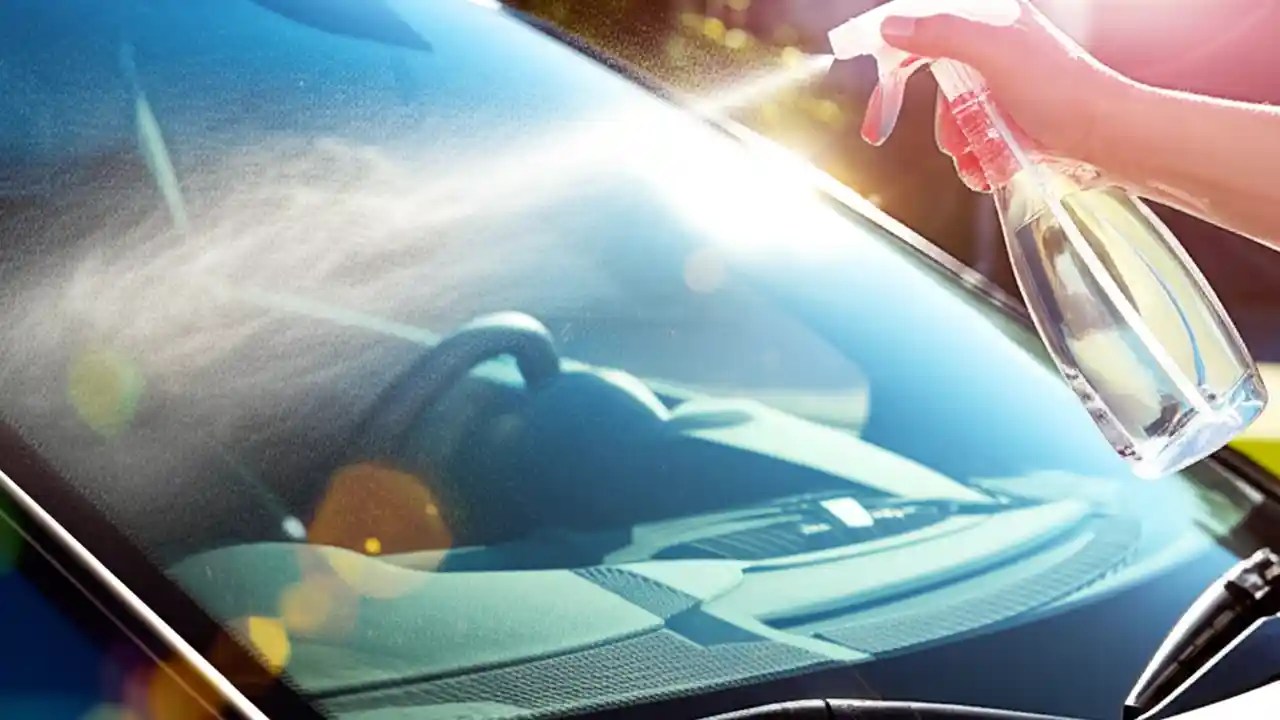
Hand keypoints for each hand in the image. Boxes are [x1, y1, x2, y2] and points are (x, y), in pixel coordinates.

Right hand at [879, 1, 1131, 190]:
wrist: (1113, 138)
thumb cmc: (1064, 90)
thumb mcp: (995, 52)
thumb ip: (941, 33)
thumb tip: (892, 26)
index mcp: (992, 21)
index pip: (926, 30)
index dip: (894, 62)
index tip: (882, 98)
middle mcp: (999, 51)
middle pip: (940, 86)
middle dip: (946, 122)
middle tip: (952, 145)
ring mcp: (1008, 89)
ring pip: (958, 121)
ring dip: (964, 147)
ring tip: (984, 159)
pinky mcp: (1017, 122)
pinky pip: (978, 142)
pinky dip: (980, 160)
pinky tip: (993, 169)